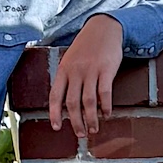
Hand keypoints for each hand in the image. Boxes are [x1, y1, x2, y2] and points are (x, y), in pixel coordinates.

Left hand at [51, 13, 125, 143]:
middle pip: (72, 103)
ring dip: (91, 119)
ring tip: (94, 129)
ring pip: (88, 101)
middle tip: (81, 134)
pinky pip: (104, 93)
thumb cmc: (87, 47)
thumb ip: (68, 79)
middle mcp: (75, 72)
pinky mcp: (106, 70)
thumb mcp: (71, 60)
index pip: (55, 96)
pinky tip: (107, 114)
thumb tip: (68, 103)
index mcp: (63, 70)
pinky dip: (105, 106)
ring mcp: (91, 71)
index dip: (54, 114)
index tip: (56, 127)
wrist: (103, 28)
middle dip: (76, 122)